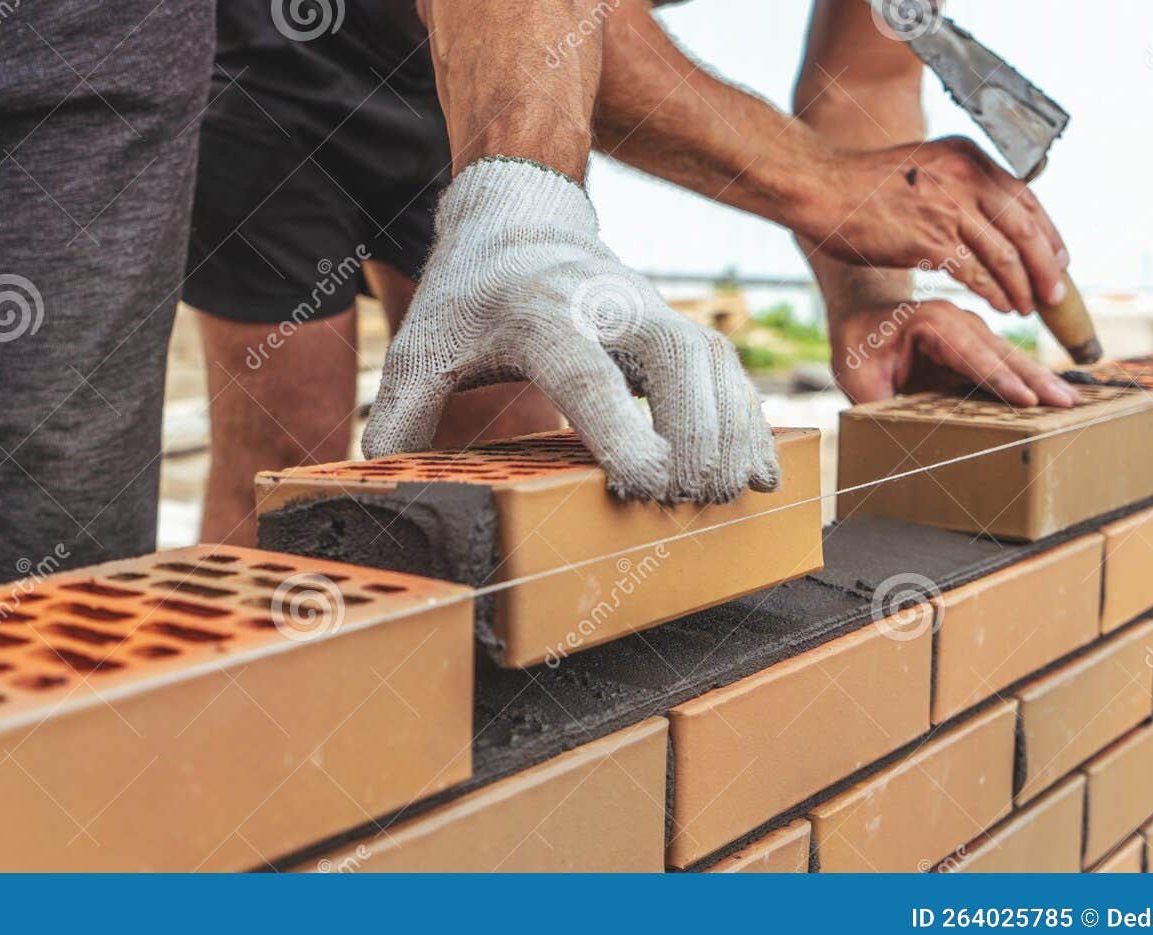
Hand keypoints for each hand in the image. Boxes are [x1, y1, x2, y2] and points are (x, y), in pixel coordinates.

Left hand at [363, 157, 779, 502]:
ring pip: (713, 361)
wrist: (520, 217)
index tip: (644, 483)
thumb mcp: (421, 343)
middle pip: (673, 357)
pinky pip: (729, 369)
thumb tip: (391, 482)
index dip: (619, 427)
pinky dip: (750, 421)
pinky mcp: (678, 324)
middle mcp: (608, 305)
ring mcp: (652, 310)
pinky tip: (761, 472)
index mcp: (539, 312)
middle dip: (695, 431)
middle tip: (690, 499)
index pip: (585, 371)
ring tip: (731, 497)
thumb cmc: (470, 293)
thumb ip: (403, 412)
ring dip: (733, 431)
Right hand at [799, 137, 1069, 316]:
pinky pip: (976, 272)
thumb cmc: (865, 185)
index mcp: (969, 157)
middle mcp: (966, 177)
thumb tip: (994, 217)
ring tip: (1028, 306)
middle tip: (1055, 293)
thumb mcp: (925, 167)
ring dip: (1022, 286)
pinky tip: (1000, 306)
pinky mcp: (928, 239)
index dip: (1049, 234)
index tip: (1058, 260)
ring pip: (1005, 254)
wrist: (822, 188)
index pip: (1026, 198)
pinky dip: (994, 292)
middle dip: (1047, 266)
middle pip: (1025, 228)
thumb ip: (960, 184)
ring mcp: (948, 208)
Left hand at [830, 299, 1080, 407]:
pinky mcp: (978, 345)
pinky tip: (1054, 395)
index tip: (1027, 400)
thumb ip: (877, 404)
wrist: (862, 317)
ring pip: (1011, 358)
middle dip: (1036, 380)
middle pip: (1003, 354)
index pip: (971, 355)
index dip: (999, 380)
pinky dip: (1031, 379)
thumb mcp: (858, 378)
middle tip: (1068, 404)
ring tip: (1072, 403)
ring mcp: (973, 331)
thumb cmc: (858, 348)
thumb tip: (893, 439)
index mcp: (931, 323)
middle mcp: (960, 321)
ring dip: (1042, 380)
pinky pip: (1006, 363)